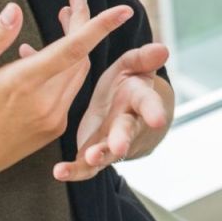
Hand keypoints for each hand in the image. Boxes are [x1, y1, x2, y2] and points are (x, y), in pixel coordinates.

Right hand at [0, 0, 130, 192]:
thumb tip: (14, 9)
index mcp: (25, 84)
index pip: (73, 49)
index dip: (99, 26)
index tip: (124, 10)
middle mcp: (46, 104)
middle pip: (80, 57)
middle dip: (82, 27)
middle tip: (72, 3)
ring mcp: (53, 120)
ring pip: (78, 74)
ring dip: (75, 48)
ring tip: (62, 22)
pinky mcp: (54, 130)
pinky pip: (67, 92)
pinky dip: (63, 72)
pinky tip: (40, 60)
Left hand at [55, 27, 172, 180]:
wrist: (127, 114)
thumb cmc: (128, 85)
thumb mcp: (133, 67)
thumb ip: (143, 59)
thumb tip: (162, 48)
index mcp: (139, 99)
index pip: (148, 103)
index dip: (153, 111)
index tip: (158, 119)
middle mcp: (128, 124)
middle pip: (127, 132)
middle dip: (123, 140)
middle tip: (120, 148)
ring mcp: (112, 143)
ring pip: (107, 153)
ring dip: (99, 157)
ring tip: (89, 158)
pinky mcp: (95, 155)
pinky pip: (85, 167)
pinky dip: (73, 171)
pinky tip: (59, 172)